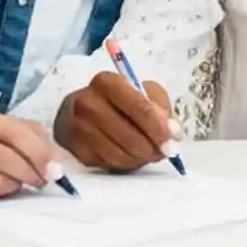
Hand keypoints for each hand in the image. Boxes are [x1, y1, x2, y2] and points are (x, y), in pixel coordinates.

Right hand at [54, 71, 181, 172]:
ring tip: (149, 154)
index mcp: (106, 82)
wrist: (85, 109)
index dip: (156, 127)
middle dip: (150, 147)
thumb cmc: (122, 99)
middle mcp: (86, 101)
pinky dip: (123, 164)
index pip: (136, 106)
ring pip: (115, 151)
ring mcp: (76, 126)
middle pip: (125, 132)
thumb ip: (160, 109)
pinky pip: (105, 162)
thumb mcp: (145, 92)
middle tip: (164, 153)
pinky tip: (131, 157)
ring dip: (138, 158)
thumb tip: (172, 134)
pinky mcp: (73, 147)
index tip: (172, 141)